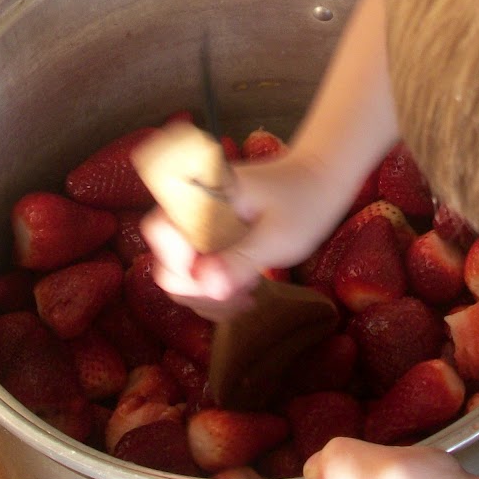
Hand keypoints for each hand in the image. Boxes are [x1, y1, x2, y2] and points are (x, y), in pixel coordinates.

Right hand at [138, 146, 350, 318]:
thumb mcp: (277, 238)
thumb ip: (239, 261)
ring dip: (208, 297)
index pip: (159, 230)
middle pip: (166, 260)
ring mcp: (198, 227)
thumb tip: (205, 287)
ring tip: (248, 296)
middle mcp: (190, 209)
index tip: (212, 279)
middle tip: (241, 297)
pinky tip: (245, 295)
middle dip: (198, 291)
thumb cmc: (303, 200)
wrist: (319, 181)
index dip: (177, 263)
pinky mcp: (209, 241)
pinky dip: (215, 293)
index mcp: (200, 195)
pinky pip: (197, 274)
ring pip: (180, 275)